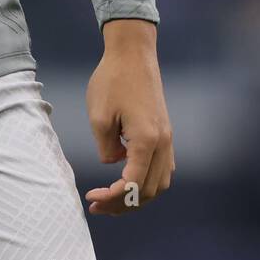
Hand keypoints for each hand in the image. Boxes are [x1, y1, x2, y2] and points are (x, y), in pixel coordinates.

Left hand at [84, 20, 174, 216]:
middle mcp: (163, 143)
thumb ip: (106, 148)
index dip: (112, 198)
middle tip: (97, 206)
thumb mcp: (99, 116)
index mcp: (147, 141)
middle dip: (124, 204)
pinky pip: (163, 168)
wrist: (133, 54)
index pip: (133, 185)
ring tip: (113, 199)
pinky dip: (147, 181)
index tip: (91, 197)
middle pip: (149, 190)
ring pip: (160, 183)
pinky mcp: (165, 132)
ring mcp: (168, 138)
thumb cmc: (113, 80)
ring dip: (138, 196)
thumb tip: (114, 163)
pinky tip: (127, 179)